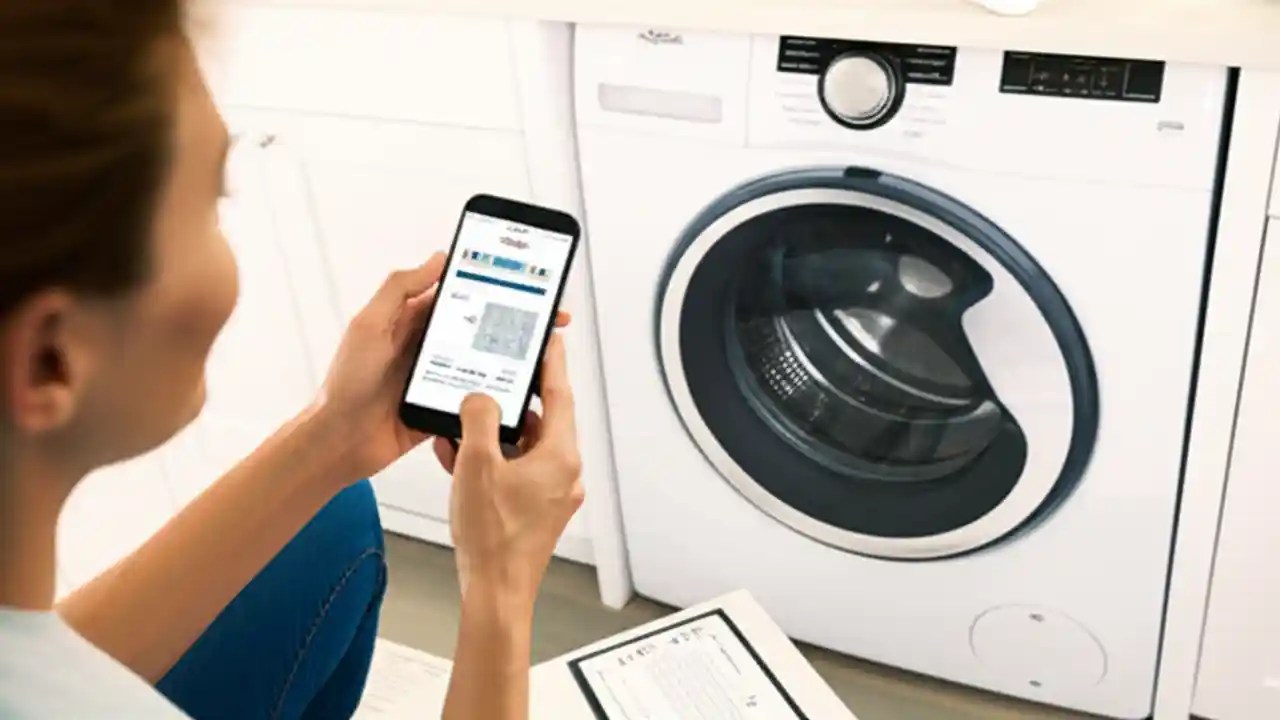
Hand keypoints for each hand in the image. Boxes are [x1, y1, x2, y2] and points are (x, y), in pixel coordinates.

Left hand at [313, 252, 568, 485]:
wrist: (340, 441)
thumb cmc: (346, 383)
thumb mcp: (370, 325)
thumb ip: (400, 289)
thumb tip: (438, 259)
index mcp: (412, 320)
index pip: (460, 294)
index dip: (493, 286)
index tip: (523, 282)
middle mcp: (429, 346)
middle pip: (481, 327)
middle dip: (516, 321)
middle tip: (550, 320)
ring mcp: (438, 377)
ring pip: (484, 360)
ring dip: (512, 357)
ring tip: (543, 352)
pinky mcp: (444, 405)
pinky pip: (477, 395)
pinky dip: (498, 391)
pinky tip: (520, 390)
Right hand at [433, 333, 584, 601]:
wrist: (495, 592)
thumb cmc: (492, 537)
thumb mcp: (476, 465)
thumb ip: (479, 419)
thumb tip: (481, 398)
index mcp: (560, 455)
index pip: (559, 393)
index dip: (551, 361)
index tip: (550, 336)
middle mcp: (564, 472)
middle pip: (541, 419)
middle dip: (511, 400)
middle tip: (496, 374)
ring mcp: (552, 493)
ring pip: (524, 447)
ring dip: (494, 434)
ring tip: (461, 423)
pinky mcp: (537, 510)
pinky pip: (516, 471)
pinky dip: (492, 460)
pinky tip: (459, 458)